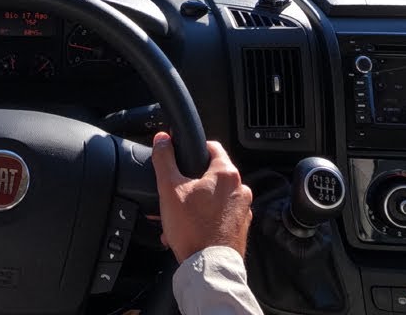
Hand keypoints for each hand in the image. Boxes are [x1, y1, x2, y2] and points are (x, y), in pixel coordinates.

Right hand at [151, 132, 252, 261]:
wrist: (209, 267)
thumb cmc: (193, 229)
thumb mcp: (170, 188)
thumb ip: (164, 159)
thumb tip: (162, 139)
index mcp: (226, 174)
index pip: (211, 147)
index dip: (193, 149)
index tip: (181, 157)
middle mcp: (240, 189)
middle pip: (211, 175)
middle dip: (190, 184)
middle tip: (174, 195)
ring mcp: (243, 210)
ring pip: (214, 198)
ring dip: (195, 205)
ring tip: (177, 219)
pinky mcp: (240, 228)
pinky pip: (220, 217)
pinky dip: (205, 220)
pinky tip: (188, 230)